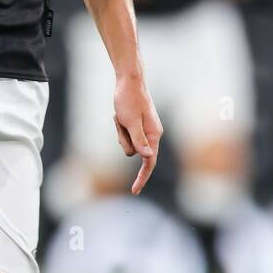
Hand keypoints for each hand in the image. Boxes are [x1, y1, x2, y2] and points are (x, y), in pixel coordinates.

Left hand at [113, 73, 162, 194]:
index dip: (142, 178)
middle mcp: (151, 134)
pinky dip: (119, 127)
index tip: (134, 191)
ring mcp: (144, 130)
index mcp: (154, 135)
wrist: (128, 81)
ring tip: (119, 116)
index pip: (149, 162)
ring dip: (120, 132)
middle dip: (123, 140)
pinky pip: (124, 135)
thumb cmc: (129, 100)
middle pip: (133, 152)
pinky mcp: (137, 126)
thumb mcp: (130, 122)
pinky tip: (119, 115)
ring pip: (127, 143)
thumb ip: (139, 141)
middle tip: (120, 121)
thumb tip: (148, 157)